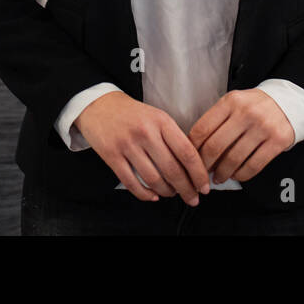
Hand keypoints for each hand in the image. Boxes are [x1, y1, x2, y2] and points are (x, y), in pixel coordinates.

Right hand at [75, 92, 209, 204]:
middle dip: (186, 189)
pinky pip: (131, 183)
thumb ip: (173, 138)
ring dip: (167, 192)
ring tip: (172, 194)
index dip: (198, 174)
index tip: (204, 187)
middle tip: (193, 199)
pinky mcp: (111, 156)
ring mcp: (127, 145)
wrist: (99, 105)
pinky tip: (153, 195)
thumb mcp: (157, 116)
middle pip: (172, 169)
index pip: (186, 152)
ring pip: (153, 179)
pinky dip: (145, 194)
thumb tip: (193, 166)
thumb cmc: (132, 113)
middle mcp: (145, 133)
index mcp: (161, 121)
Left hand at [189, 89, 293, 184]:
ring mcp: (263, 127)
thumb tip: (198, 148)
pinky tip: (236, 175)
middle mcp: (246, 113)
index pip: (203, 128)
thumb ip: (217, 119)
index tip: (190, 158)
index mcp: (230, 101)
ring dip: (222, 173)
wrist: (288, 102)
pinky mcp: (277, 141)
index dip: (193, 148)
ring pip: (234, 159)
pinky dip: (241, 175)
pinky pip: (254, 165)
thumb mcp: (234, 102)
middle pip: (216, 146)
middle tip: (202, 173)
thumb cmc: (254, 105)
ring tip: (218, 177)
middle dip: (205, 164)